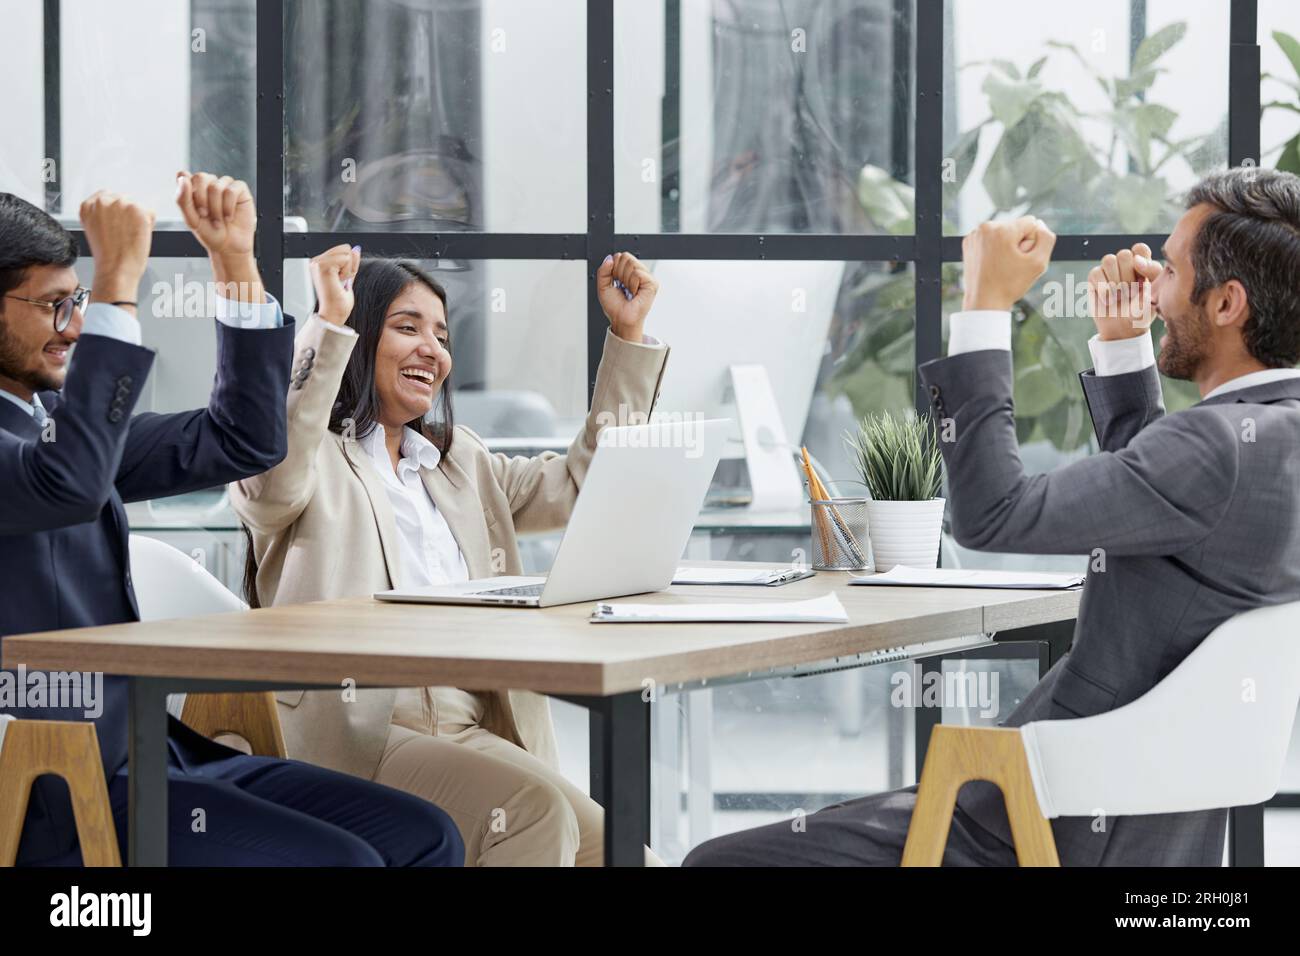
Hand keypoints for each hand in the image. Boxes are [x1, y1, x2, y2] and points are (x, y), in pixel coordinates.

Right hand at [80, 191, 154, 306]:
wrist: (115, 269)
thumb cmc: (108, 256)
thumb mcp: (95, 228)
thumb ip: (102, 214)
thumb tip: (117, 208)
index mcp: (88, 205)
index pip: (106, 196)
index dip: (116, 211)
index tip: (118, 221)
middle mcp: (102, 201)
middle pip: (124, 199)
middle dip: (128, 215)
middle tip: (125, 233)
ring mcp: (120, 203)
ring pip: (137, 206)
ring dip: (139, 219)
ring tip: (130, 236)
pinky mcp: (138, 210)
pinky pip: (150, 213)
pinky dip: (149, 225)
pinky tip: (138, 236)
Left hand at [176, 171, 263, 301]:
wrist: (229, 247)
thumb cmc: (210, 234)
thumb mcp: (191, 219)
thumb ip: (183, 198)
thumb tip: (183, 177)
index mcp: (193, 188)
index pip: (184, 176)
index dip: (187, 190)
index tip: (193, 208)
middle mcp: (209, 184)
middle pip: (201, 178)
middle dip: (202, 200)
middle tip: (206, 215)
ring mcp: (225, 185)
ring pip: (216, 186)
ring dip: (216, 208)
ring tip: (219, 220)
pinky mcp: (240, 189)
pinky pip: (231, 190)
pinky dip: (228, 206)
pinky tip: (229, 216)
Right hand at [310, 244, 360, 325]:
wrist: (334, 314)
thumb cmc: (339, 302)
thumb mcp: (348, 277)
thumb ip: (351, 263)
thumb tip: (355, 250)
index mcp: (320, 263)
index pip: (343, 249)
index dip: (349, 265)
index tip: (341, 279)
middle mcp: (316, 261)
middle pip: (345, 248)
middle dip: (349, 266)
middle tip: (341, 281)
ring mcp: (318, 263)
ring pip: (346, 253)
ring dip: (348, 270)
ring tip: (339, 282)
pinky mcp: (322, 266)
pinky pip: (346, 259)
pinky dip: (347, 272)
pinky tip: (338, 281)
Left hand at [596, 252, 657, 341]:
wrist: (621, 319)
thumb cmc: (615, 306)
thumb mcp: (602, 286)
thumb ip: (603, 270)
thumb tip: (609, 258)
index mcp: (629, 271)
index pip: (620, 256)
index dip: (613, 269)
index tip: (616, 282)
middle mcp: (639, 272)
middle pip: (626, 257)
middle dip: (619, 273)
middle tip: (622, 287)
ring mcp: (647, 277)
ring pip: (631, 263)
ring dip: (625, 280)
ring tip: (629, 291)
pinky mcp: (652, 283)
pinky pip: (637, 273)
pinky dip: (632, 284)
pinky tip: (634, 292)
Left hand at [961, 216, 1055, 310]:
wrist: (984, 302)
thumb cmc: (1010, 285)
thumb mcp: (1038, 263)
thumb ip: (1046, 238)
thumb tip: (1040, 224)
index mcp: (1001, 230)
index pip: (1031, 223)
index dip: (1032, 242)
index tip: (1021, 258)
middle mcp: (985, 227)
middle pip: (1016, 227)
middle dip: (1018, 244)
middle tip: (1010, 265)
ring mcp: (974, 235)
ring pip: (1003, 233)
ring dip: (1006, 246)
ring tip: (1001, 265)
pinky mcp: (968, 243)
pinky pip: (990, 240)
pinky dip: (994, 250)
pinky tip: (992, 264)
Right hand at [1088, 242, 1161, 340]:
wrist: (1123, 330)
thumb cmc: (1142, 312)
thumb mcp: (1155, 292)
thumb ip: (1152, 272)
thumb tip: (1136, 260)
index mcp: (1142, 266)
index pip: (1140, 249)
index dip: (1140, 259)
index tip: (1142, 278)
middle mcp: (1125, 266)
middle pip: (1124, 254)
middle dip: (1127, 276)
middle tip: (1130, 293)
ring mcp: (1109, 271)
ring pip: (1108, 260)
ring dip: (1114, 281)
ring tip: (1118, 296)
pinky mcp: (1095, 279)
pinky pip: (1095, 272)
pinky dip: (1102, 287)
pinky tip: (1108, 300)